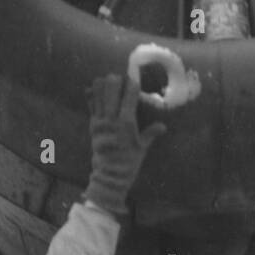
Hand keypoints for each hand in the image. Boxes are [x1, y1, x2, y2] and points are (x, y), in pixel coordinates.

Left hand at [85, 74, 165, 214]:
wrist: (110, 175)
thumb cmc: (129, 162)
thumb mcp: (142, 148)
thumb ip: (151, 134)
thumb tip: (163, 126)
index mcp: (127, 122)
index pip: (129, 95)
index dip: (133, 84)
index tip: (135, 80)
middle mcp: (112, 118)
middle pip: (112, 89)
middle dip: (117, 80)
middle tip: (121, 79)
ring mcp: (100, 120)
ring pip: (99, 93)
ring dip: (104, 84)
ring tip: (109, 81)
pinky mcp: (92, 124)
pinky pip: (90, 104)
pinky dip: (93, 94)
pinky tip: (95, 88)